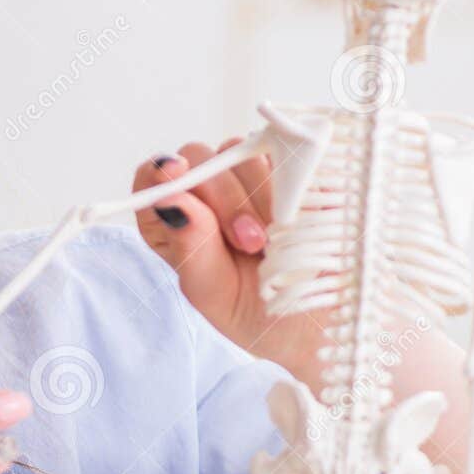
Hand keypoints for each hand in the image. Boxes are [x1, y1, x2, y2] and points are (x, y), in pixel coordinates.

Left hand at [131, 141, 324, 385]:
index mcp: (176, 227)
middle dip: (222, 198)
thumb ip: (189, 247)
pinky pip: (282, 151)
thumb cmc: (260, 314)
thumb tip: (169, 200)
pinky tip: (300, 217)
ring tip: (278, 242)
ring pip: (239, 152)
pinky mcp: (290, 171)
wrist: (322, 322)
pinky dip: (290, 180)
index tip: (174, 176)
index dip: (159, 174)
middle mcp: (208, 198)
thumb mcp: (216, 293)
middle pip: (197, 160)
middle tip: (250, 243)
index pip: (151, 183)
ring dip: (259, 196)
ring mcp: (249, 180)